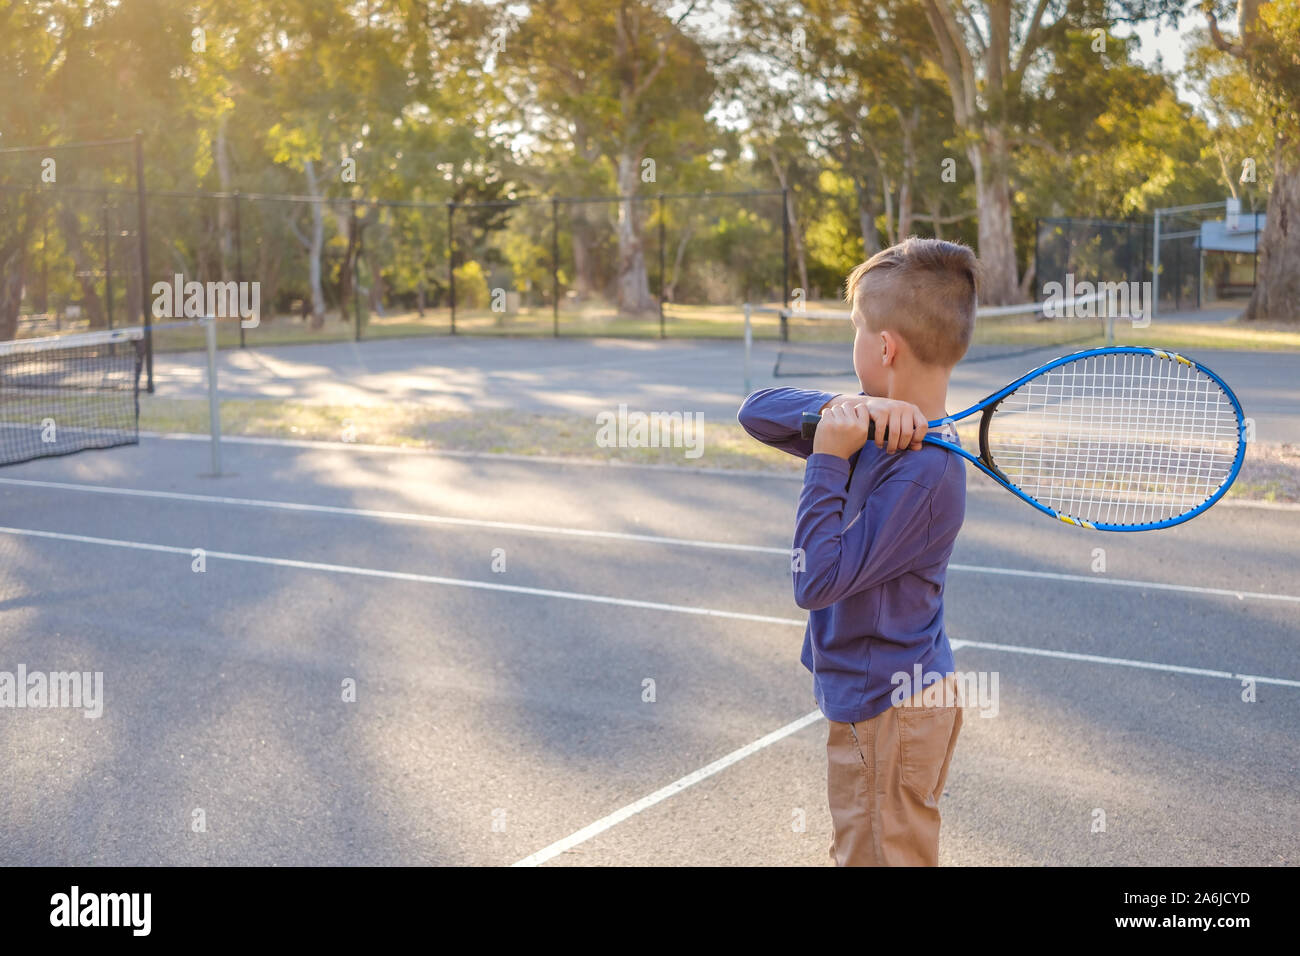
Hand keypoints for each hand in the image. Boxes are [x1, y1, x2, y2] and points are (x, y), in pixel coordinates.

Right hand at [812, 397, 926, 457]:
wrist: (868, 406)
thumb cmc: (888, 418)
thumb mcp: (901, 424)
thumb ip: (911, 436)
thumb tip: (918, 448)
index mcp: (913, 409)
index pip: (923, 426)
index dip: (918, 438)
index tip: (911, 444)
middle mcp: (904, 407)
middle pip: (907, 432)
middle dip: (902, 445)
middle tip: (897, 450)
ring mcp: (892, 408)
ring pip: (895, 433)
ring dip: (891, 446)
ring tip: (889, 450)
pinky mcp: (880, 411)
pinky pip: (882, 431)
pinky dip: (880, 441)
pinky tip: (879, 445)